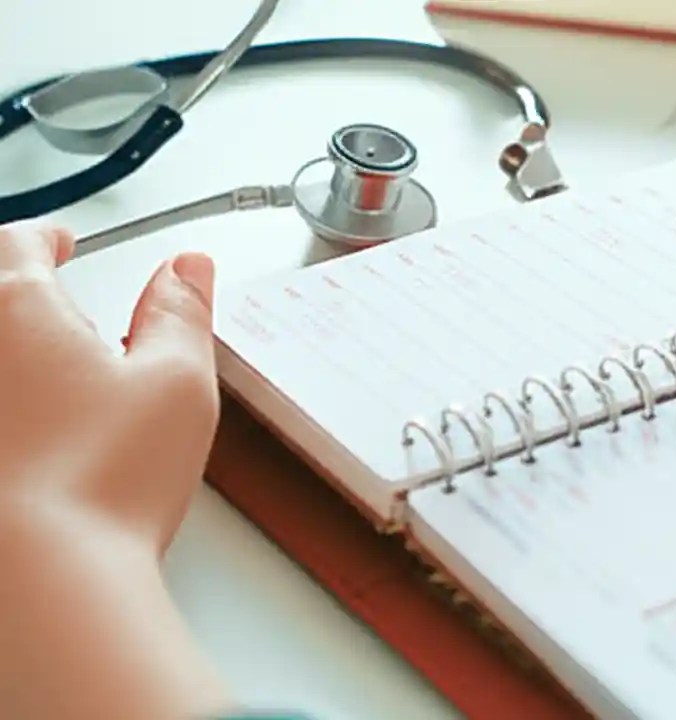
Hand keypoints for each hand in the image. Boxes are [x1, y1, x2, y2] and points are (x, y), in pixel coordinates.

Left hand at [0, 221, 229, 718]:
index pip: (19, 242)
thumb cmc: (104, 482)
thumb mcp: (177, 381)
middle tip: (55, 305)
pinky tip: (33, 432)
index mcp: (15, 306)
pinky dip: (10, 402)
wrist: (41, 578)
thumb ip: (181, 312)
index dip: (46, 238)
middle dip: (19, 290)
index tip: (62, 244)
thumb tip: (186, 269)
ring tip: (50, 374)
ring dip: (13, 348)